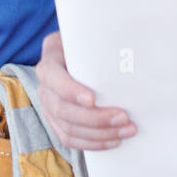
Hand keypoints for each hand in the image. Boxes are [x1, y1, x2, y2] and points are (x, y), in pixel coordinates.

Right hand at [35, 31, 134, 149]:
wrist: (79, 51)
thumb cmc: (91, 40)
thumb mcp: (91, 33)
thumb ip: (103, 39)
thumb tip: (132, 52)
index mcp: (51, 57)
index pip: (52, 76)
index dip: (70, 90)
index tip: (92, 99)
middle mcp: (44, 84)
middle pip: (62, 109)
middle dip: (95, 118)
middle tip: (124, 117)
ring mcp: (48, 105)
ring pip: (68, 128)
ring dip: (99, 134)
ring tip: (126, 130)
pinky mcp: (56, 121)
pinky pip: (70, 138)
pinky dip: (93, 143)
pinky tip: (114, 140)